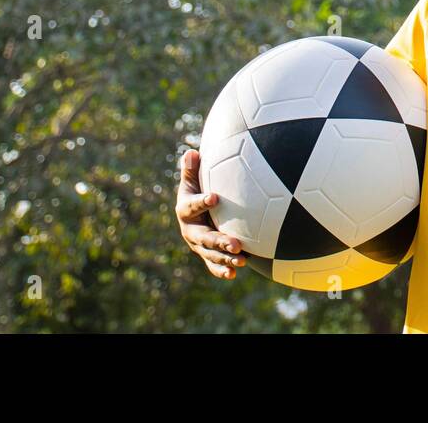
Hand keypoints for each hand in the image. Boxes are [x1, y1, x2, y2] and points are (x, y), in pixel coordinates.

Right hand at [175, 149, 245, 278]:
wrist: (198, 209)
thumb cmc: (198, 188)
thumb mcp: (194, 178)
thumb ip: (191, 168)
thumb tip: (191, 153)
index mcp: (185, 209)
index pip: (191, 206)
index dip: (201, 202)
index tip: (215, 198)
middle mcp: (190, 230)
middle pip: (203, 237)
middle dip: (218, 241)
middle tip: (235, 243)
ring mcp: (199, 245)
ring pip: (211, 253)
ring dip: (225, 258)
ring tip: (242, 259)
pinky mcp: (207, 254)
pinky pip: (213, 264)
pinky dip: (222, 270)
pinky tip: (234, 273)